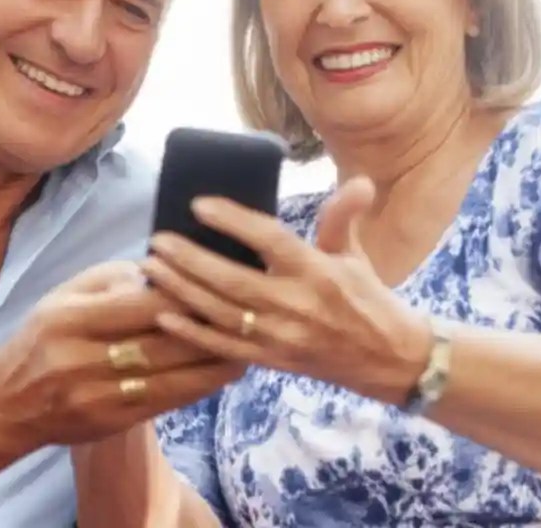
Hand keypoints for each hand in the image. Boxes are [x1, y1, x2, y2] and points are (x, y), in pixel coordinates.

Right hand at [0, 261, 245, 447]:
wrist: (8, 404)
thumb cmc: (42, 338)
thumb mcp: (63, 295)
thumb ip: (112, 279)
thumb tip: (164, 270)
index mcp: (70, 320)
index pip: (138, 305)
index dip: (182, 294)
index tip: (217, 281)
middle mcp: (82, 360)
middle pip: (161, 343)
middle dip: (209, 329)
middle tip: (248, 312)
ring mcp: (97, 396)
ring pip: (171, 378)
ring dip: (214, 363)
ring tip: (249, 344)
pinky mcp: (111, 423)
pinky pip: (165, 403)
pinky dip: (197, 386)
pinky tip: (222, 373)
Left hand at [141, 176, 431, 404]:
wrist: (388, 360)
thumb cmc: (367, 299)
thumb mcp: (355, 255)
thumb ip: (342, 218)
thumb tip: (359, 181)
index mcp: (318, 272)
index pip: (270, 240)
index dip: (234, 221)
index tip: (199, 204)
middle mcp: (296, 305)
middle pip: (233, 280)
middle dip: (190, 260)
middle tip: (158, 239)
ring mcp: (280, 336)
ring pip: (221, 313)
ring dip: (182, 290)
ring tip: (152, 267)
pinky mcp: (270, 360)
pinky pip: (223, 347)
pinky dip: (191, 332)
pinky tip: (163, 313)